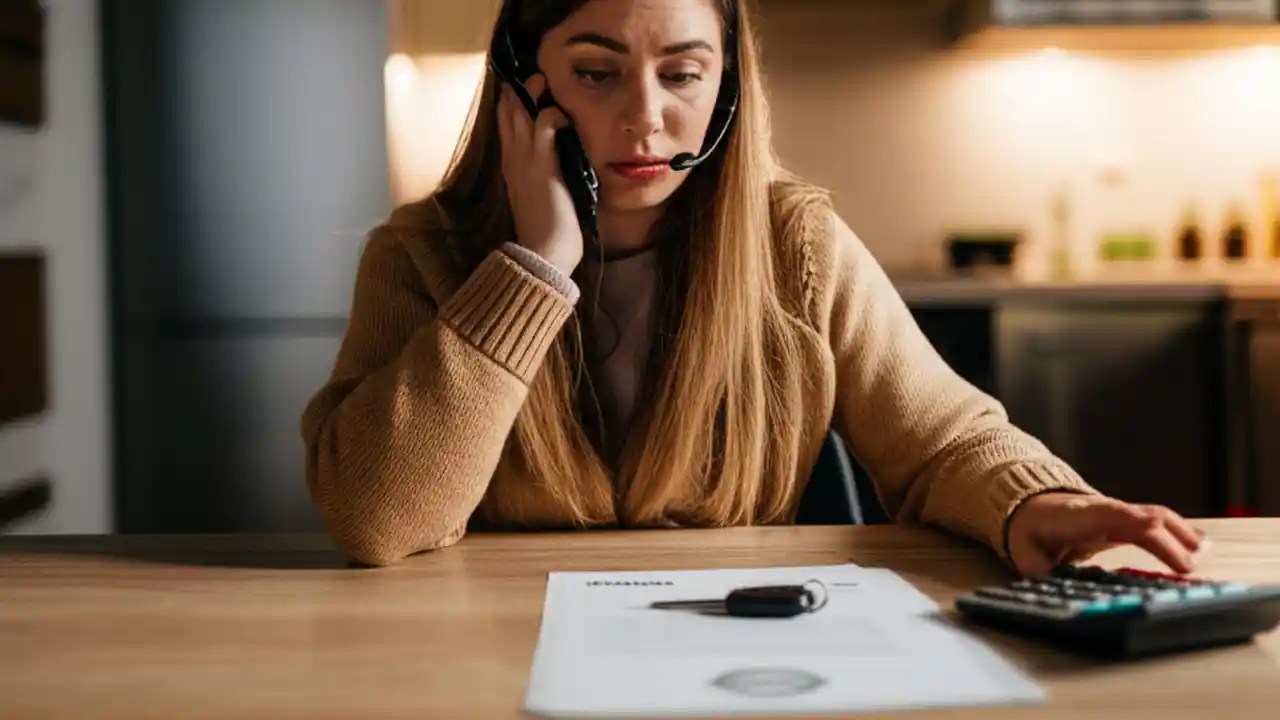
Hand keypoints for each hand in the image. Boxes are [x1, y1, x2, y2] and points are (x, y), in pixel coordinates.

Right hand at [496, 73, 583, 275]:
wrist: (543, 254)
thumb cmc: (547, 230)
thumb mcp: (542, 196)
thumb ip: (545, 175)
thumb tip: (558, 161)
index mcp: (512, 168)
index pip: (505, 128)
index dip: (510, 106)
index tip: (520, 89)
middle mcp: (513, 161)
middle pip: (507, 115)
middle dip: (517, 92)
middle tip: (529, 75)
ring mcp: (525, 163)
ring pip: (520, 116)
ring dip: (531, 95)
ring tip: (542, 80)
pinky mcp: (542, 168)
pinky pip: (544, 129)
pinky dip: (552, 116)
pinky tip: (562, 115)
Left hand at [1005, 493, 1205, 578]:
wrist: (1028, 506)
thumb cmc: (1029, 532)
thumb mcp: (1024, 554)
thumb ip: (1037, 572)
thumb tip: (1047, 586)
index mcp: (1077, 516)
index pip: (1110, 514)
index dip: (1133, 521)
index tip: (1153, 527)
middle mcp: (1102, 510)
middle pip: (1142, 517)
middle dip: (1167, 540)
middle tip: (1188, 568)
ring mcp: (1116, 512)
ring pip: (1155, 515)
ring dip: (1180, 533)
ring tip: (1203, 553)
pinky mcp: (1125, 519)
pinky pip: (1156, 521)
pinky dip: (1178, 532)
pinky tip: (1199, 546)